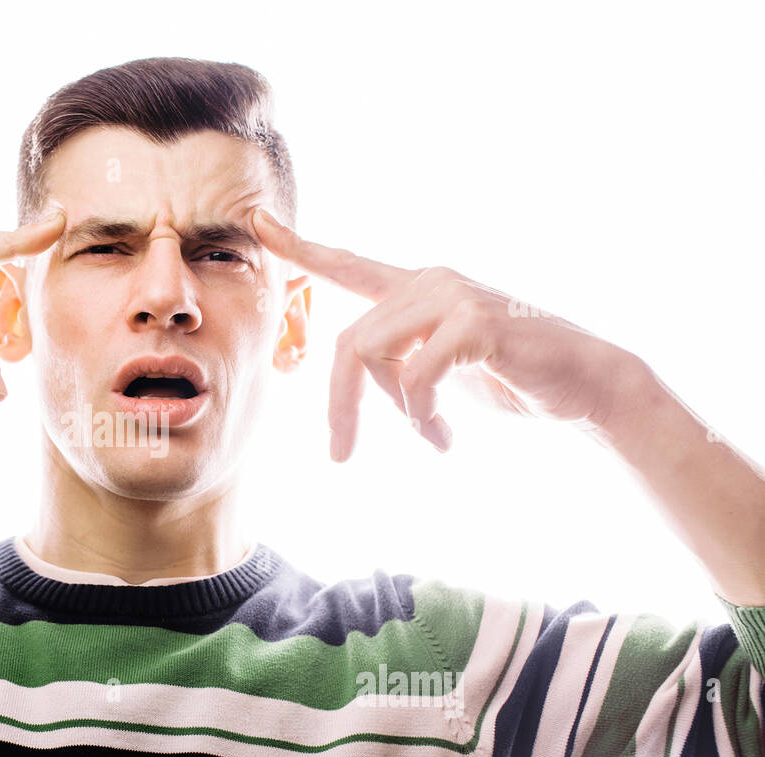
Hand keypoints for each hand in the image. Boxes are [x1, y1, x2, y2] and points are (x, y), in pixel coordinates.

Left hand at [252, 207, 637, 460]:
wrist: (584, 385)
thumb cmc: (508, 378)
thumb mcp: (436, 369)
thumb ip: (395, 361)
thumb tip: (355, 378)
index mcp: (415, 290)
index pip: (346, 264)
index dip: (299, 247)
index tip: (255, 221)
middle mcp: (428, 282)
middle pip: (348, 345)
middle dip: (339, 407)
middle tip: (340, 453)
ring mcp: (453, 296)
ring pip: (372, 356)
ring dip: (394, 414)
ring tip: (429, 436)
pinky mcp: (476, 323)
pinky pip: (415, 375)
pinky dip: (420, 416)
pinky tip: (442, 437)